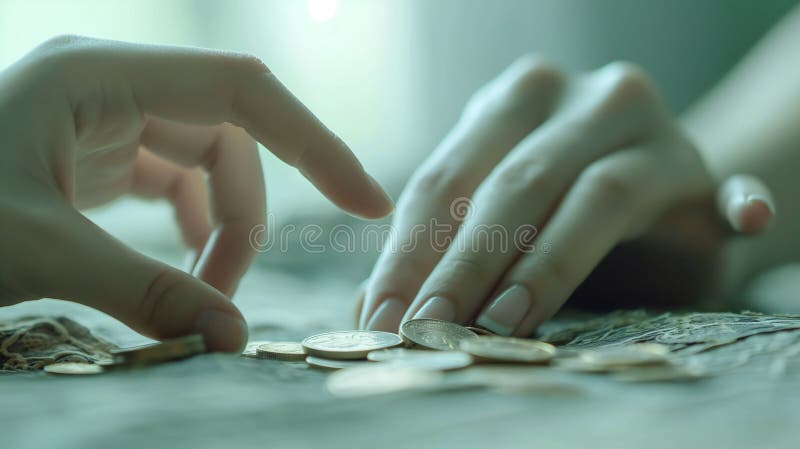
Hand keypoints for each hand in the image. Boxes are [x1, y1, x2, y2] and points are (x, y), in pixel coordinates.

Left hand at [0, 36, 391, 350]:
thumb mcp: (34, 253)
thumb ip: (140, 293)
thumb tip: (231, 338)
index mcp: (97, 74)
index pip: (243, 91)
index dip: (315, 143)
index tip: (364, 200)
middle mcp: (105, 82)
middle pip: (227, 135)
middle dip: (244, 215)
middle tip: (225, 294)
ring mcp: (97, 116)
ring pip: (203, 158)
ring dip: (218, 224)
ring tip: (202, 286)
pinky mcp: (89, 151)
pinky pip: (170, 176)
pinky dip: (189, 222)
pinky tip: (182, 260)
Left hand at [359, 56, 773, 335]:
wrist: (661, 199)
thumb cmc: (561, 212)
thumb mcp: (495, 220)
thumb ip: (443, 251)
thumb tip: (371, 309)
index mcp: (516, 100)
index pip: (446, 177)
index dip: (409, 250)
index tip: (380, 315)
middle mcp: (583, 100)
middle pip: (512, 184)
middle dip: (463, 264)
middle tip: (428, 328)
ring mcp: (653, 131)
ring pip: (593, 195)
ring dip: (546, 267)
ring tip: (503, 324)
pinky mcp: (710, 174)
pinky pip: (729, 192)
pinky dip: (737, 206)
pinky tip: (741, 220)